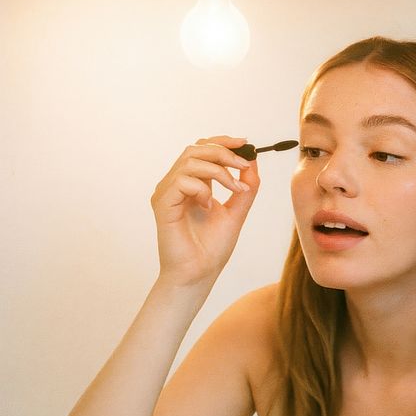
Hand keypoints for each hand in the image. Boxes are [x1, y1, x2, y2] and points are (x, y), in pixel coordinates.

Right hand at [150, 136, 258, 286]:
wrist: (200, 273)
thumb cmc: (213, 247)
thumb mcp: (237, 211)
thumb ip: (246, 187)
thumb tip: (253, 160)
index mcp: (191, 183)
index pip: (202, 150)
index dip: (222, 142)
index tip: (245, 143)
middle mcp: (176, 184)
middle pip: (195, 149)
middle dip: (224, 152)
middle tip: (244, 165)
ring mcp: (167, 193)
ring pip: (190, 161)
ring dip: (219, 171)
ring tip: (235, 190)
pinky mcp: (162, 204)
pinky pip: (182, 181)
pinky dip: (202, 189)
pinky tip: (210, 206)